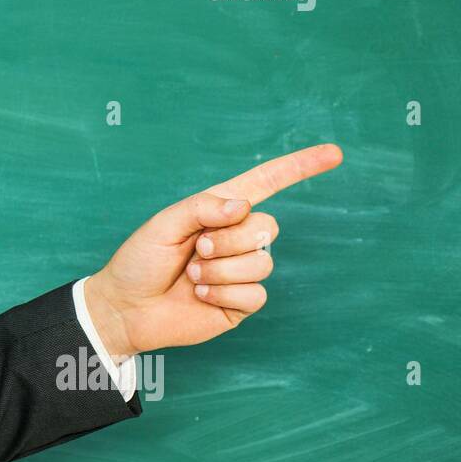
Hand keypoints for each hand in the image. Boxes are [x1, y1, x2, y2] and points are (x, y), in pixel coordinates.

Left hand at [83, 143, 342, 358]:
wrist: (126, 308)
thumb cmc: (139, 261)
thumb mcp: (164, 223)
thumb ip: (203, 207)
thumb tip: (243, 205)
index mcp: (218, 211)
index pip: (266, 184)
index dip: (299, 168)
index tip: (334, 154)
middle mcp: (235, 238)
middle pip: (267, 226)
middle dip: (228, 239)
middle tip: (196, 250)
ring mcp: (241, 271)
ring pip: (263, 261)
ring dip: (221, 270)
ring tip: (192, 276)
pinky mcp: (241, 303)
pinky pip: (256, 294)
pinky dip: (223, 294)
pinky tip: (200, 296)